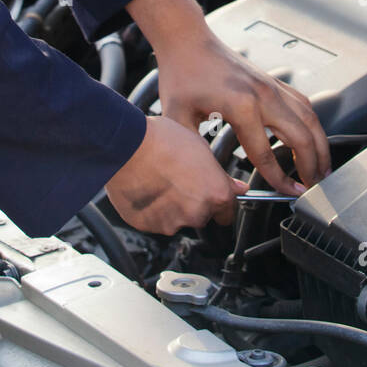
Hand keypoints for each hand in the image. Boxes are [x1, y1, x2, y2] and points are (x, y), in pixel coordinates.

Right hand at [106, 114, 246, 233]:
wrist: (127, 145)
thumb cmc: (163, 140)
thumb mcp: (201, 149)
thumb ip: (221, 176)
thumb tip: (239, 188)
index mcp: (216, 194)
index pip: (228, 212)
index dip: (220, 202)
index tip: (212, 195)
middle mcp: (197, 213)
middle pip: (202, 216)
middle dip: (194, 203)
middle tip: (179, 179)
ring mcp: (172, 222)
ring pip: (178, 219)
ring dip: (172, 207)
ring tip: (160, 181)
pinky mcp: (149, 226)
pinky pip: (156, 221)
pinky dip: (153, 210)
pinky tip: (147, 188)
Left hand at [156, 30, 330, 196]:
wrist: (187, 41)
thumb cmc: (181, 76)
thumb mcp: (180, 121)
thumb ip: (201, 156)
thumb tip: (223, 185)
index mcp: (241, 106)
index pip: (265, 154)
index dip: (278, 179)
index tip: (288, 194)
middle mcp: (263, 95)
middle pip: (301, 137)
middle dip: (311, 166)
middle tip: (313, 187)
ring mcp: (272, 86)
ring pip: (310, 119)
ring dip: (320, 145)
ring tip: (322, 169)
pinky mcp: (273, 82)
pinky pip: (303, 105)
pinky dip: (313, 125)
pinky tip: (313, 139)